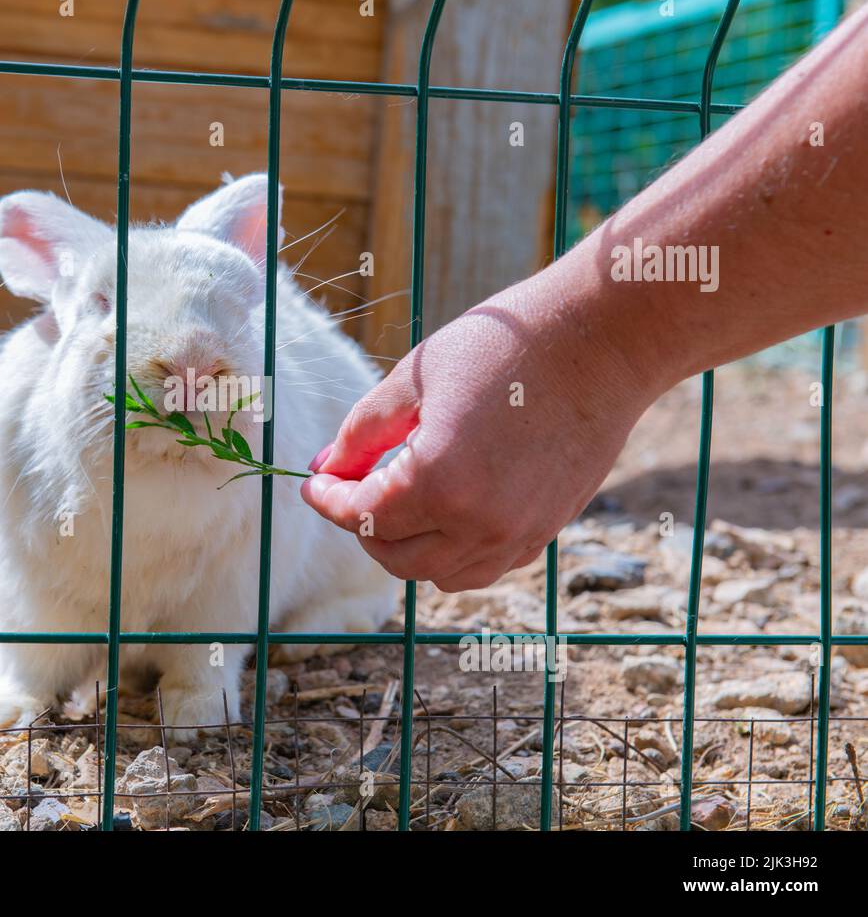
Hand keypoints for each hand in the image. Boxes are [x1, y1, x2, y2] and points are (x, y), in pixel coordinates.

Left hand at [300, 282, 655, 590]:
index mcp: (439, 483)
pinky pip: (483, 566)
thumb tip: (326, 468)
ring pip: (440, 574)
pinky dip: (451, 551)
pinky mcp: (546, 531)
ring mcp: (518, 534)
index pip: (360, 516)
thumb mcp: (413, 379)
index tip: (313, 483)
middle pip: (395, 557)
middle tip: (350, 487)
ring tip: (396, 499)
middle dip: (362, 526)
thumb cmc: (504, 346)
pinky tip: (444, 509)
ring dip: (406, 546)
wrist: (603, 342)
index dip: (328, 500)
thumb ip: (361, 432)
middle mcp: (479, 524)